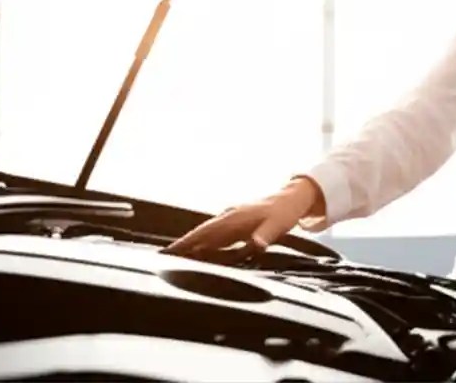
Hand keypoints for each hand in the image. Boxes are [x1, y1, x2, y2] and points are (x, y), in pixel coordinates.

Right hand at [162, 177, 324, 263]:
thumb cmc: (284, 212)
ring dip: (191, 244)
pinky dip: (203, 242)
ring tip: (174, 256)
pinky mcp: (234, 222)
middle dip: (182, 245)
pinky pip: (215, 233)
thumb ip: (265, 236)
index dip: (187, 242)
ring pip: (205, 233)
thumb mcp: (278, 226)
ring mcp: (231, 218)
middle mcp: (228, 217)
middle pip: (200, 233)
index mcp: (235, 218)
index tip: (170, 251)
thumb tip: (255, 245)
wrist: (292, 199)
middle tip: (163, 258)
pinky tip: (199, 251)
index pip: (205, 232)